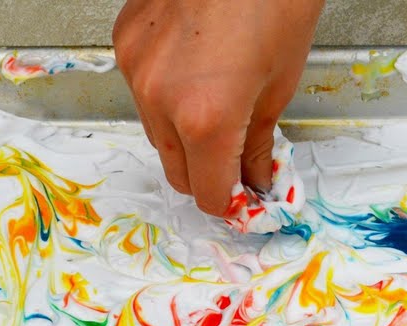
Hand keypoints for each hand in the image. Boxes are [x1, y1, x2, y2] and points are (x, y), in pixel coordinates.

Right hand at [114, 0, 323, 216]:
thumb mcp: (280, 82)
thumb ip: (257, 141)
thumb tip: (253, 177)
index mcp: (205, 116)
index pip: (209, 193)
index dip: (231, 204)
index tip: (245, 201)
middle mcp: (160, 97)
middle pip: (178, 171)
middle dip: (209, 174)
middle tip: (239, 165)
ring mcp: (136, 67)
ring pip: (157, 133)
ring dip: (186, 137)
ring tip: (221, 108)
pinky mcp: (125, 40)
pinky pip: (143, 90)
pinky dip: (168, 94)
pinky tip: (197, 71)